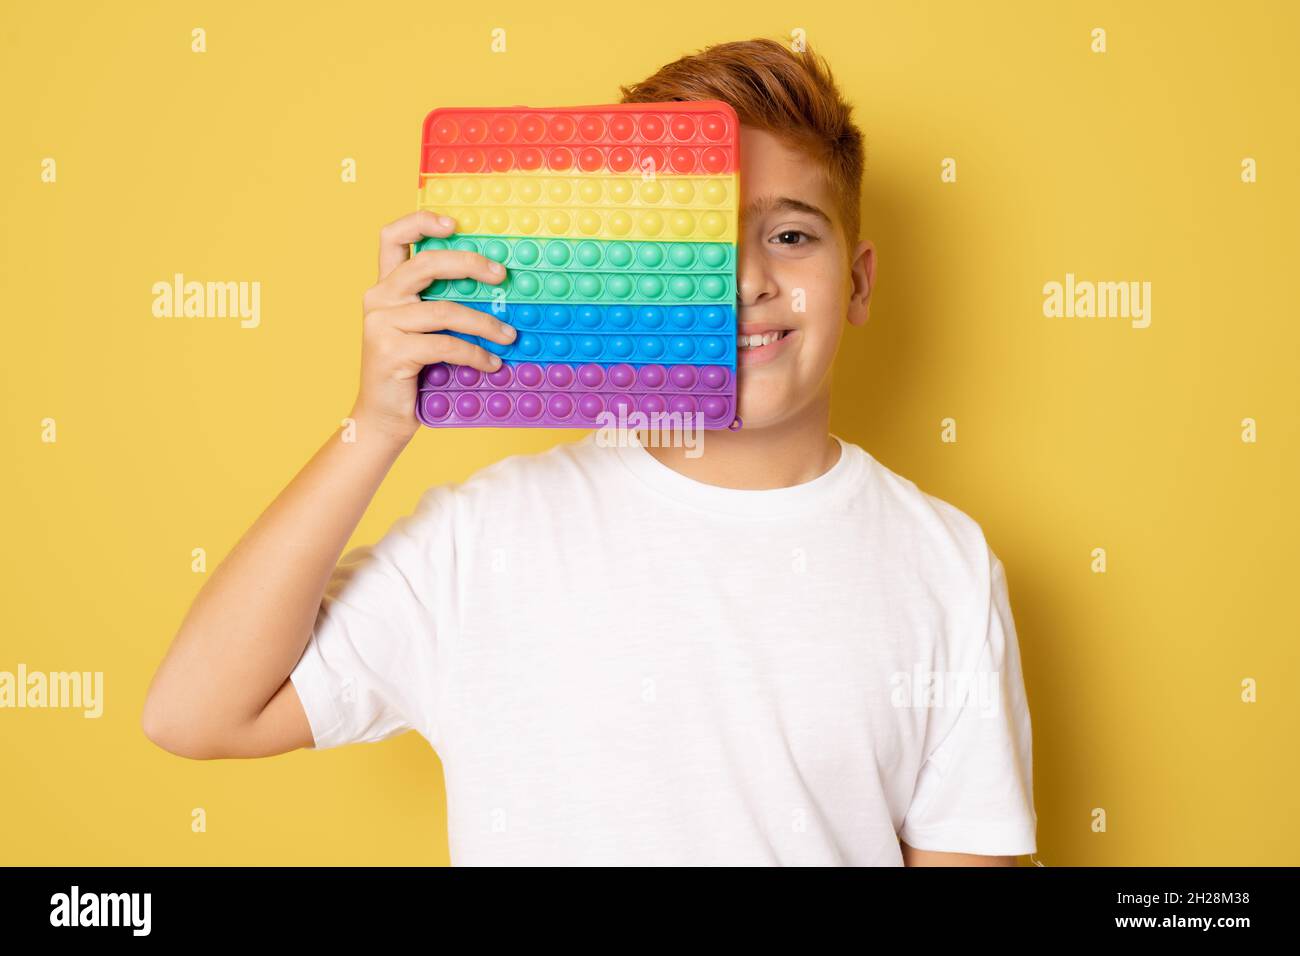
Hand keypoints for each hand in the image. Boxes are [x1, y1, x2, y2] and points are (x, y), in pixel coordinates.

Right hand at [350, 210, 515, 445]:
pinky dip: (475, 354)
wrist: (381, 417)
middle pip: (426, 263)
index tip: (455, 224)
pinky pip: (445, 345)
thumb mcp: (421, 330)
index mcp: (385, 287)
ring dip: (484, 324)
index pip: (392, 237)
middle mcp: (378, 298)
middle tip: (501, 275)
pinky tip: (491, 364)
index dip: (421, 222)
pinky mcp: (392, 351)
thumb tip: (494, 287)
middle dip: (469, 264)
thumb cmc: (411, 372)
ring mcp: (382, 324)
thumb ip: (438, 304)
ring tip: (508, 336)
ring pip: (444, 310)